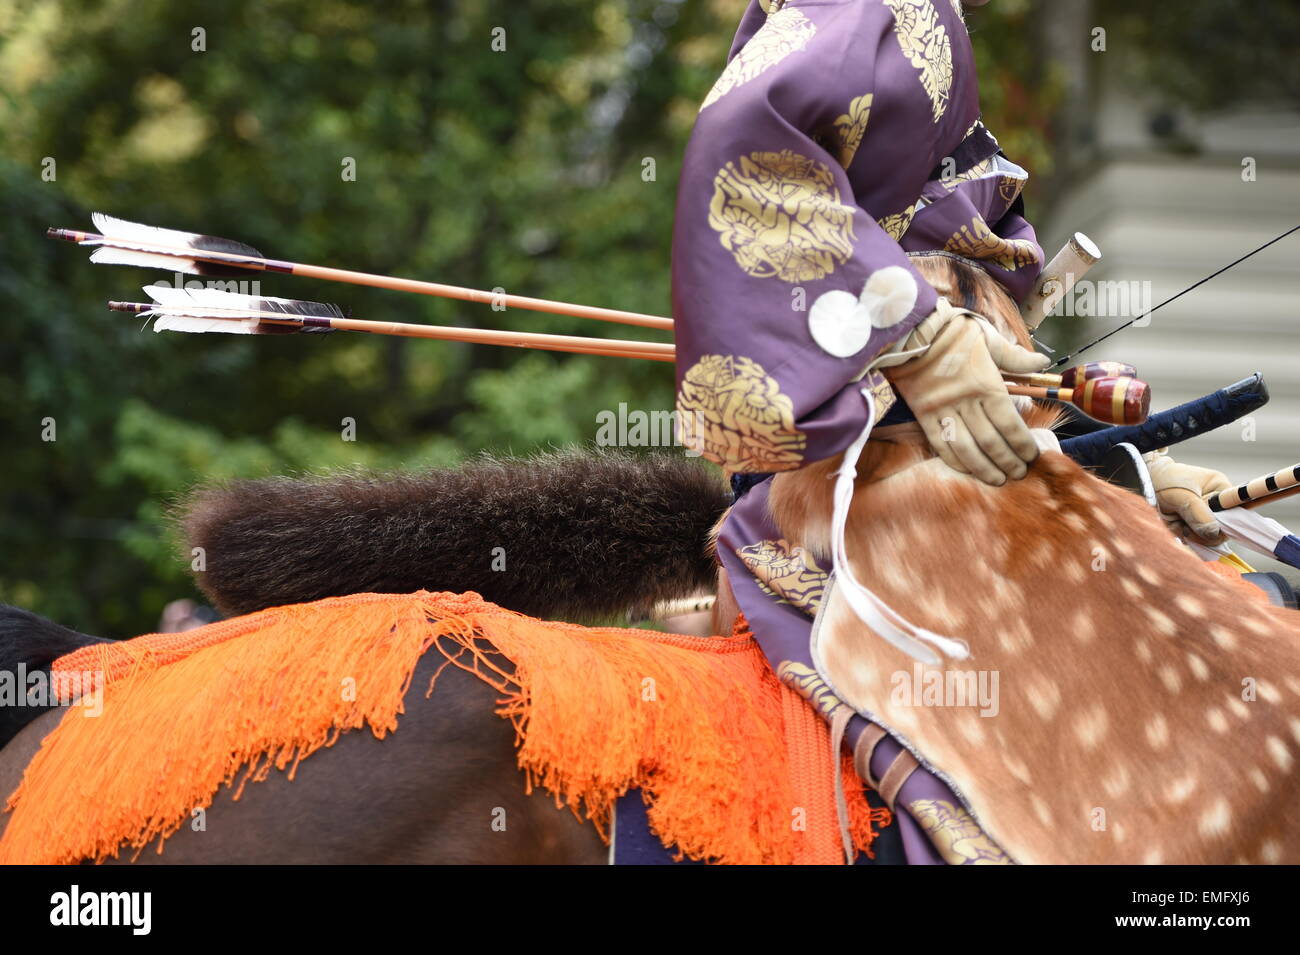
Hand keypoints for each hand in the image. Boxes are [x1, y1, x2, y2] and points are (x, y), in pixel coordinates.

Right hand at [884, 301, 1050, 484]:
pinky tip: (968, 470)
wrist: (911, 331)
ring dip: (984, 468)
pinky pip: (941, 444)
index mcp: (986, 385)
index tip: (1031, 455)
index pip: (1009, 424)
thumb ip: (1015, 357)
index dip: (1022, 444)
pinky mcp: (923, 415)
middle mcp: (965, 402)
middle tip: (1019, 473)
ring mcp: (943, 411)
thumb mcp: (989, 338)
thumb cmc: (953, 333)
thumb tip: (1043, 361)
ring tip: (997, 479)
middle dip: (1008, 461)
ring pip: (967, 449)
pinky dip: (955, 461)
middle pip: (990, 442)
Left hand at [1145, 451, 1232, 543]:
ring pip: (1207, 538)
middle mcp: (1214, 503)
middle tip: (1184, 525)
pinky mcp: (1190, 526)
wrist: (1138, 482)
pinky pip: (1193, 541)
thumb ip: (1198, 513)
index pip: (1236, 511)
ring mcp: (1202, 516)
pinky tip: (1173, 529)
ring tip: (1175, 523)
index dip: (1226, 523)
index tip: (1211, 528)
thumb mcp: (1180, 495)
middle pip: (1222, 529)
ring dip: (1190, 535)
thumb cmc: (1161, 480)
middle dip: (1203, 531)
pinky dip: (1182, 538)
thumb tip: (1215, 534)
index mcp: (1219, 488)